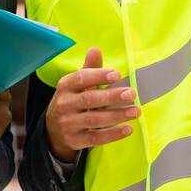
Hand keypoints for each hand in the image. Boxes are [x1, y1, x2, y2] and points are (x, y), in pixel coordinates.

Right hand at [44, 48, 138, 162]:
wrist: (54, 130)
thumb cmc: (72, 100)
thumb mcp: (77, 84)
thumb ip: (89, 68)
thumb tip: (95, 49)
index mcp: (65, 86)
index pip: (81, 79)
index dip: (99, 76)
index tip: (117, 75)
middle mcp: (64, 104)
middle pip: (89, 100)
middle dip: (112, 97)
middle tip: (132, 94)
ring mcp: (68, 124)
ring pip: (94, 120)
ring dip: (117, 115)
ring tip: (135, 111)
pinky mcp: (75, 141)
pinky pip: (96, 138)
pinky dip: (113, 134)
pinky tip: (128, 129)